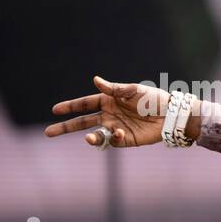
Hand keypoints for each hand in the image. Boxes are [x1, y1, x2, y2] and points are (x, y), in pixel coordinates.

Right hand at [45, 76, 175, 147]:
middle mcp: (109, 115)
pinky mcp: (126, 139)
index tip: (55, 110)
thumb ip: (114, 88)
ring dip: (90, 137)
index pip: (84, 104)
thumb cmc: (154, 99)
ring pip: (95, 135)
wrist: (172, 115)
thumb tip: (95, 80)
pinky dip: (113, 138)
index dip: (70, 107)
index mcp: (108, 101)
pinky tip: (119, 132)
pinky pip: (113, 141)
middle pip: (82, 122)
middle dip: (65, 127)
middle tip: (48, 132)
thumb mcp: (133, 90)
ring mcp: (116, 128)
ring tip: (88, 138)